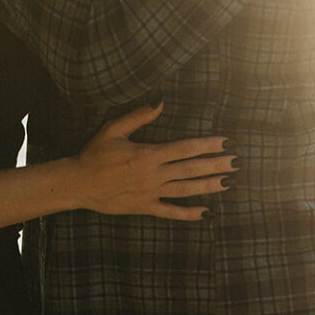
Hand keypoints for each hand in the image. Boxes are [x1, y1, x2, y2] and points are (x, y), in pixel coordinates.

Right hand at [69, 103, 234, 220]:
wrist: (78, 183)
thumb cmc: (94, 154)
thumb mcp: (113, 129)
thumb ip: (138, 116)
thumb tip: (159, 101)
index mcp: (148, 155)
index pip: (184, 148)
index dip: (206, 145)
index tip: (224, 142)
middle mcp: (153, 175)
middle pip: (190, 169)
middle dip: (215, 165)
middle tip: (235, 162)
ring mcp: (150, 193)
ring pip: (185, 190)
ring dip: (207, 186)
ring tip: (227, 183)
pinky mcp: (144, 207)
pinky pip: (170, 212)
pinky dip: (188, 213)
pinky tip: (205, 213)